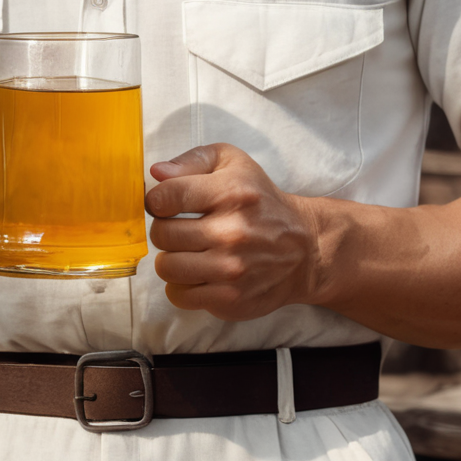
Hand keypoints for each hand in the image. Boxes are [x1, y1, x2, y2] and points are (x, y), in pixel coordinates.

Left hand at [146, 145, 320, 318]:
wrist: (304, 248)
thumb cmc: (260, 200)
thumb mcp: (233, 163)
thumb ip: (191, 161)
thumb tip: (157, 172)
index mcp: (231, 193)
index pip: (165, 197)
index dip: (156, 200)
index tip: (165, 203)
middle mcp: (232, 233)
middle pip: (161, 234)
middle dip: (164, 229)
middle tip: (180, 228)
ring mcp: (232, 270)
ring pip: (166, 267)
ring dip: (171, 258)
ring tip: (188, 251)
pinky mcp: (231, 299)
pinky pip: (179, 296)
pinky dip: (181, 285)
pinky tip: (197, 273)